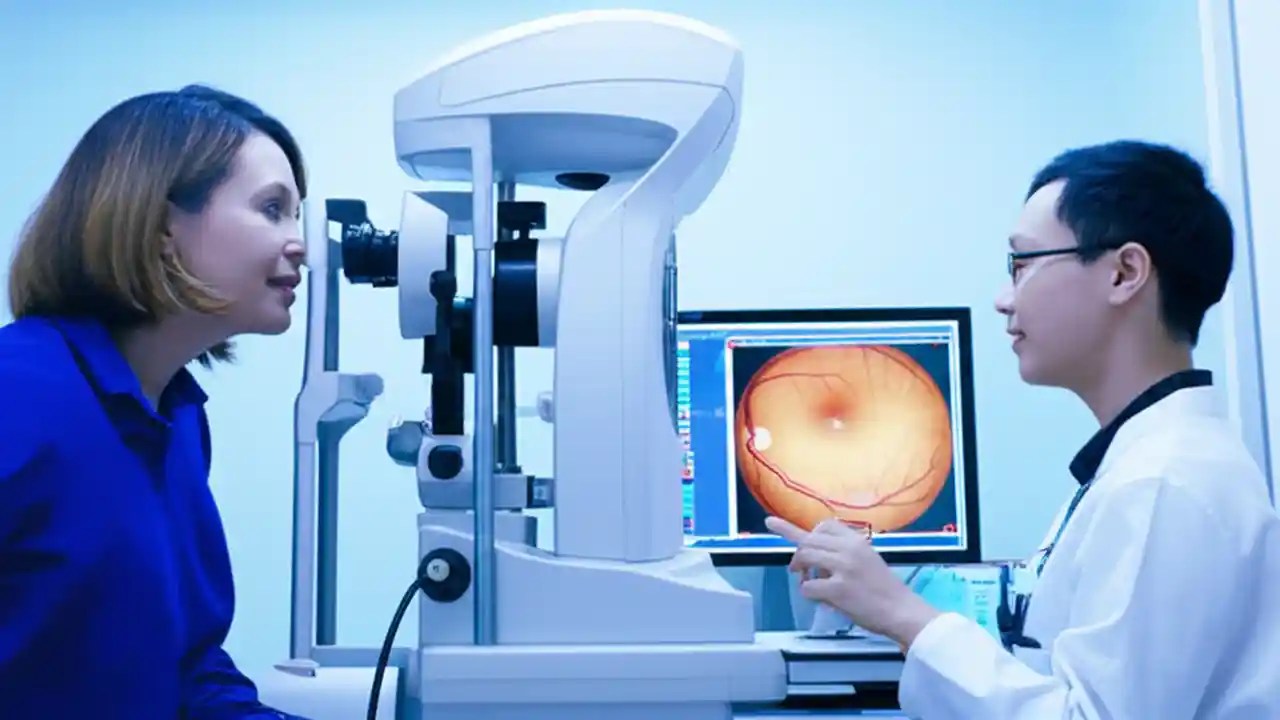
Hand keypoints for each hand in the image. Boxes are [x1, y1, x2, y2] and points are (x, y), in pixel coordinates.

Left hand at [765, 515, 939, 648]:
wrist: (902, 611)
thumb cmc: (886, 590)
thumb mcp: (868, 559)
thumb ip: (845, 552)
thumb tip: (818, 555)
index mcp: (857, 541)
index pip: (825, 525)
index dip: (809, 532)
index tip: (799, 537)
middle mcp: (849, 550)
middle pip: (809, 540)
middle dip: (797, 553)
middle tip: (795, 568)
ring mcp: (842, 568)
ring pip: (804, 556)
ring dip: (799, 569)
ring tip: (804, 580)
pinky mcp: (837, 590)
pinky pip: (807, 586)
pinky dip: (806, 592)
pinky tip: (818, 599)